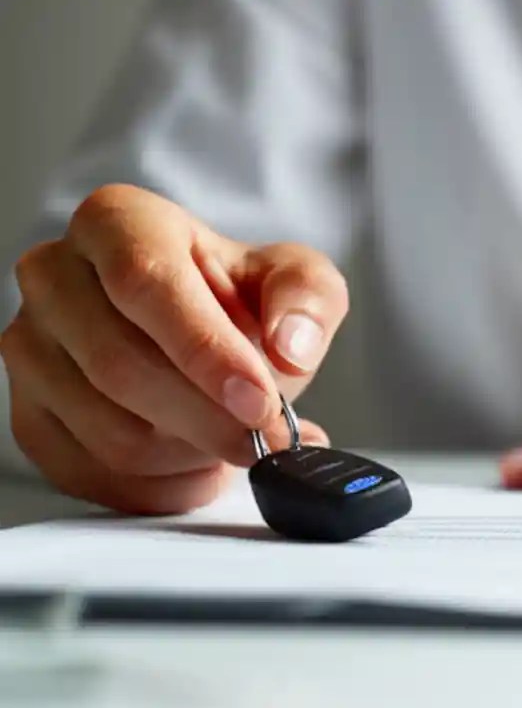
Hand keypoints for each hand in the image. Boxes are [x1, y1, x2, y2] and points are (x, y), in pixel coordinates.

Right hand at [1, 184, 347, 513]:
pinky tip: (202, 464)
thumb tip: (290, 345)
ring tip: (237, 441)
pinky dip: (163, 485)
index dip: (204, 349)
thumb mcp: (296, 279)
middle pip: (120, 366)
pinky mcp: (28, 412)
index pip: (146, 283)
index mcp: (118, 222)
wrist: (206, 334)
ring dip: (190, 454)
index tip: (258, 399)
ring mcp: (31, 347)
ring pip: (108, 430)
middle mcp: (55, 276)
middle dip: (208, 419)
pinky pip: (92, 472)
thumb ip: (307, 298)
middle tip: (266, 439)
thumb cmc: (241, 299)